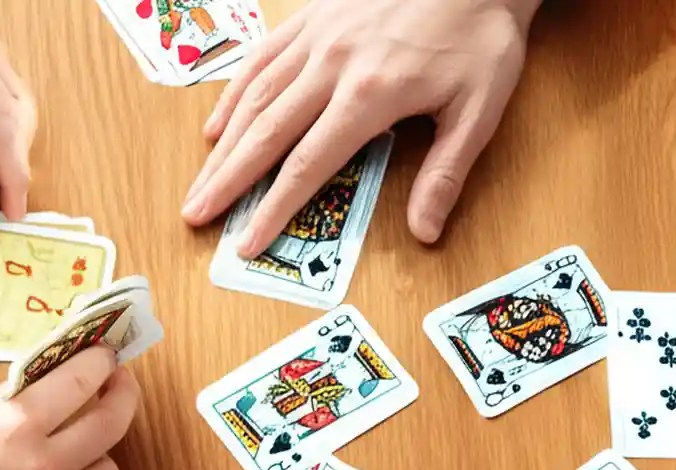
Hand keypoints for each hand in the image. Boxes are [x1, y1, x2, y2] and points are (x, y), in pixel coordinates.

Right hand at [0, 347, 138, 469]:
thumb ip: (4, 403)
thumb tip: (48, 380)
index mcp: (14, 428)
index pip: (81, 380)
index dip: (100, 362)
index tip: (105, 356)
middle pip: (114, 422)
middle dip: (122, 396)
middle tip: (117, 386)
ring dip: (93, 458)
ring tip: (67, 457)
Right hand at [181, 0, 540, 256]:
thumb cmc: (480, 34)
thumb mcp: (479, 107)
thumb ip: (446, 172)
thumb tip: (425, 232)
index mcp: (370, 95)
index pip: (307, 165)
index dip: (273, 208)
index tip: (246, 241)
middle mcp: (331, 66)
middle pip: (266, 134)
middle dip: (227, 181)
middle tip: (194, 216)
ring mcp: (316, 37)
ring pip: (255, 98)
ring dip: (223, 146)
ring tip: (199, 184)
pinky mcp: (312, 17)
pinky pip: (261, 58)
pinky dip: (234, 94)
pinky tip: (217, 125)